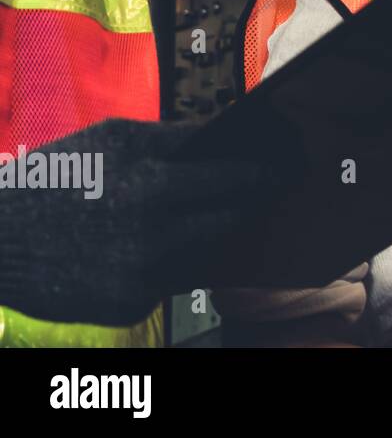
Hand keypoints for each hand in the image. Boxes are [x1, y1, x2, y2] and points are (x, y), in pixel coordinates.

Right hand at [0, 118, 276, 325]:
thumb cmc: (58, 177)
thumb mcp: (113, 138)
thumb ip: (175, 137)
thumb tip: (230, 133)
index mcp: (150, 181)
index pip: (235, 176)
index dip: (267, 170)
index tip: (288, 165)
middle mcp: (151, 231)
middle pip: (233, 216)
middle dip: (253, 201)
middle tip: (274, 187)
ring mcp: (141, 273)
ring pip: (208, 250)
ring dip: (218, 233)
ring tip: (223, 211)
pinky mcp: (131, 304)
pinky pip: (173, 279)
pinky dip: (173, 262)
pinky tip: (161, 246)